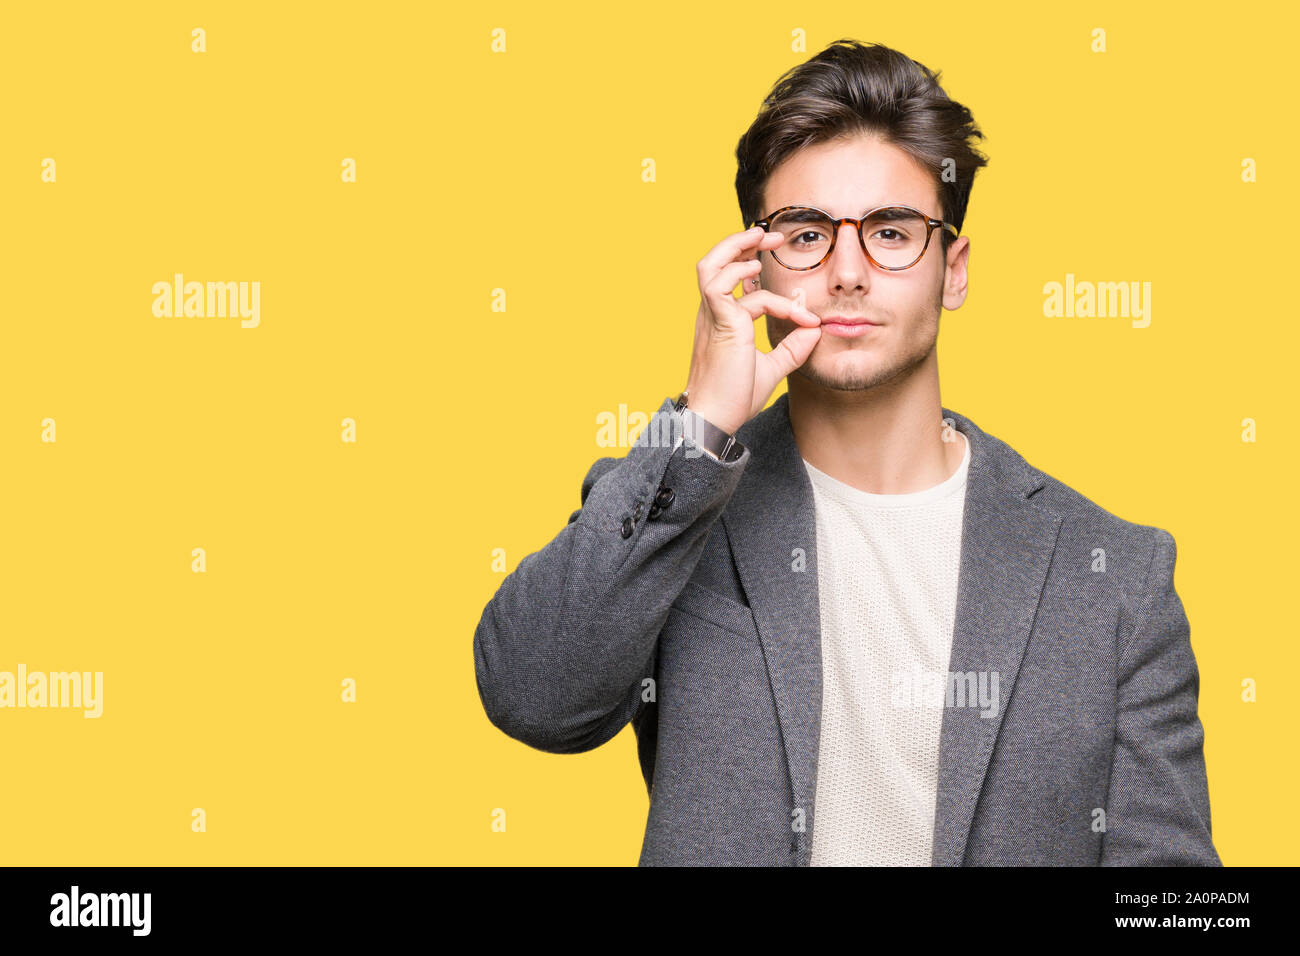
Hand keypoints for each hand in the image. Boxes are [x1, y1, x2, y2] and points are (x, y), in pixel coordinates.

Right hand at [684, 225, 821, 435]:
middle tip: (770, 235)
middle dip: (741, 242)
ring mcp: (712, 316)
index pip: (732, 282)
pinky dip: (752, 282)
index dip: (761, 276)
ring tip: (762, 237)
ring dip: (737, 246)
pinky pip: (729, 288)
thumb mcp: (773, 368)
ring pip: (711, 265)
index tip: (799, 300)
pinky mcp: (718, 322)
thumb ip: (793, 348)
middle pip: (714, 262)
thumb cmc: (735, 397)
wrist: (715, 419)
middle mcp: (713, 313)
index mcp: (721, 321)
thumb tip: (814, 329)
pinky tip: (767, 281)